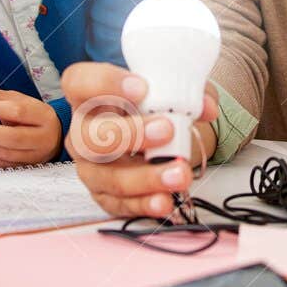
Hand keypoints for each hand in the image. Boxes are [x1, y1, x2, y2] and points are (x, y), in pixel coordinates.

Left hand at [0, 87, 62, 166]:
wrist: (54, 137)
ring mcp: (35, 155)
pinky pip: (3, 165)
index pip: (18, 112)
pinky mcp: (25, 167)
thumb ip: (0, 97)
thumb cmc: (34, 117)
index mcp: (44, 116)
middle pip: (13, 137)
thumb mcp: (22, 101)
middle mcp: (43, 138)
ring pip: (6, 154)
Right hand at [60, 61, 217, 219]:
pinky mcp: (103, 194)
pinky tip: (164, 201)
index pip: (79, 82)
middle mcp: (82, 131)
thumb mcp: (169, 92)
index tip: (141, 88)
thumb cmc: (150, 108)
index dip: (104, 84)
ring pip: (107, 176)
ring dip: (145, 177)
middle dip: (130, 134)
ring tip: (179, 173)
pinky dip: (143, 204)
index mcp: (89, 96)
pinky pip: (118, 204)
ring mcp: (90, 167)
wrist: (153, 137)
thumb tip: (206, 107)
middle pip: (89, 136)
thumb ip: (187, 93)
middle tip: (168, 130)